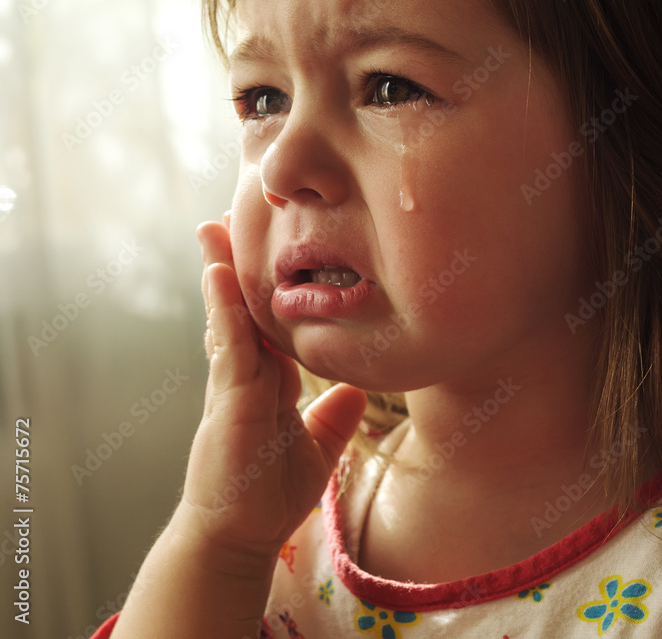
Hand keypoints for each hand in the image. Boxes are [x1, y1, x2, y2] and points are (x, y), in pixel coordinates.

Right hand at [172, 215, 366, 566]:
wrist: (237, 537)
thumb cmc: (268, 494)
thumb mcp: (316, 447)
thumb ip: (333, 416)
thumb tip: (357, 387)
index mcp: (268, 379)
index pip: (268, 320)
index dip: (269, 284)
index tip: (272, 246)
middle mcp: (247, 372)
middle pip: (241, 306)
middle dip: (234, 263)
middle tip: (229, 215)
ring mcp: (233, 382)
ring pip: (227, 315)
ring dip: (220, 270)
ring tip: (213, 226)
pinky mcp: (228, 397)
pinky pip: (228, 344)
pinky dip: (224, 308)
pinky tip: (219, 276)